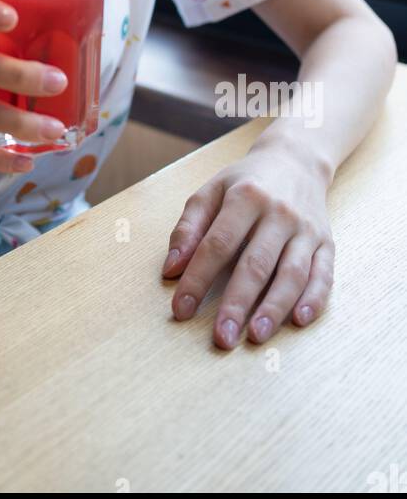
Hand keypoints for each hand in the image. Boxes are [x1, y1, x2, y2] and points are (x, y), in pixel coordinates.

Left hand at [161, 138, 334, 348]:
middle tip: (222, 338)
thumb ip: (188, 228)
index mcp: (245, 197)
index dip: (197, 279)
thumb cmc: (246, 182)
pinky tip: (299, 320)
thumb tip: (171, 269)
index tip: (180, 310)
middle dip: (237, 303)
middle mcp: (279, 213)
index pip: (217, 244)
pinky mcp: (327, 243)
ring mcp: (306, 229)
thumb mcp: (211, 192)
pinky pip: (324, 275)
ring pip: (292, 273)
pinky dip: (314, 299)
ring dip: (274, 308)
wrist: (296, 160)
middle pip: (256, 263)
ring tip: (256, 336)